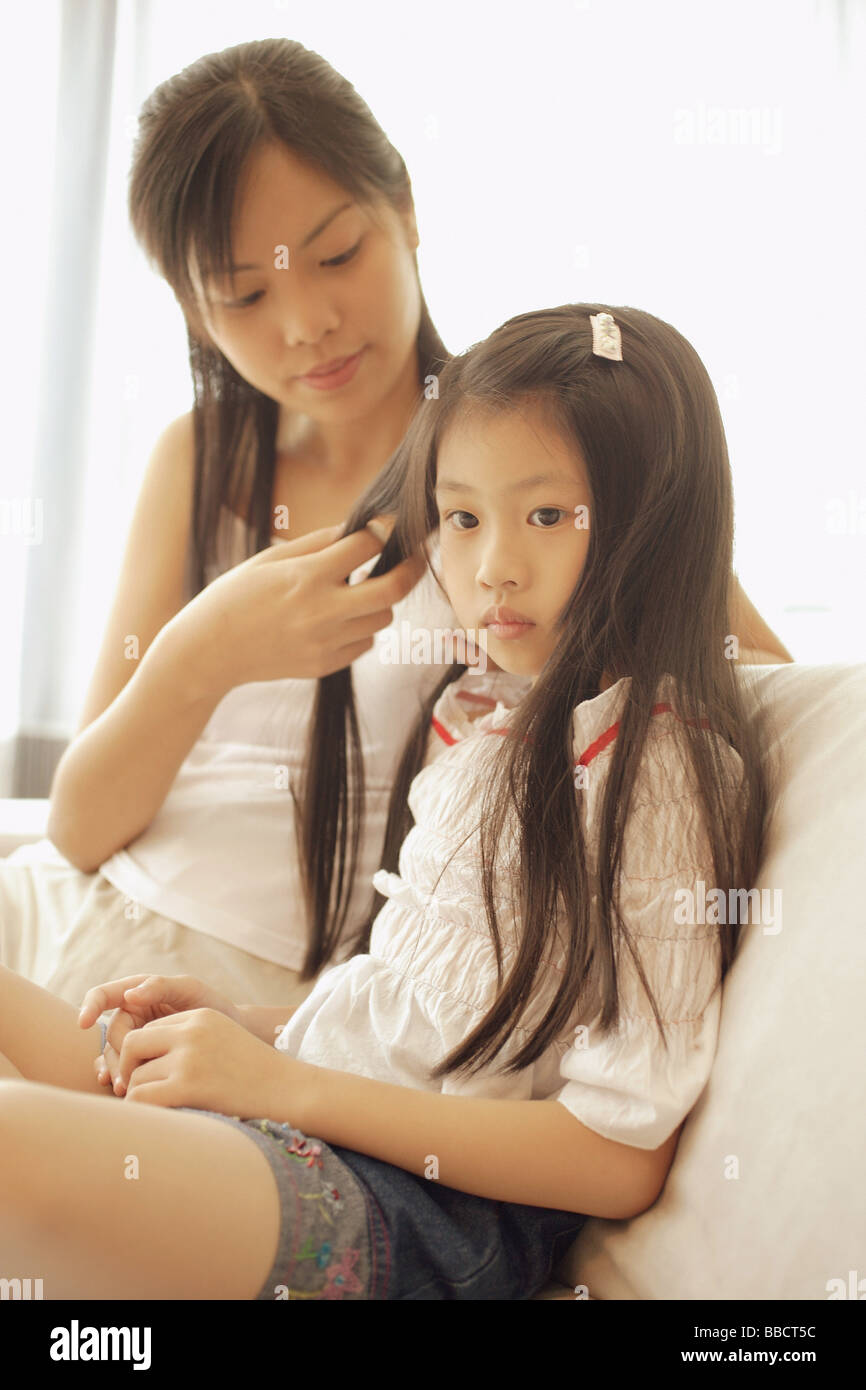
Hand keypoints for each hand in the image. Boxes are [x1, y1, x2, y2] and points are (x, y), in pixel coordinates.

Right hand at [78, 973, 241, 1094]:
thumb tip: (130, 995)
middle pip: (110, 1033)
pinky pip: (118, 1068)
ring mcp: (134, 1038)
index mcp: (138, 992)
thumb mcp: (191, 991)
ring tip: (124, 1086)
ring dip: (114, 1069)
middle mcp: (131, 1014)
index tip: (84, 1023)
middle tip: (125, 1072)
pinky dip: (116, 1077)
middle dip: (116, 1051)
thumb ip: (161, 987)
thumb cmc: (212, 1006)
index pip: (103, 995)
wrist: (232, 1035)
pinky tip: (119, 1088)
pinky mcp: (139, 1059)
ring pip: (111, 1054)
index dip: (90, 1006)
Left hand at [111, 1007, 294, 1116]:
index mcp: (200, 1016)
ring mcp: (189, 1057)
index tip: (148, 1076)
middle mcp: (191, 1031)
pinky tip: (157, 1119)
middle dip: (129, 1070)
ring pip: (135, 1076)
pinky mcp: (188, 1086)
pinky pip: (140, 1098)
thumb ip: (188, 1040)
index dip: (143, 1056)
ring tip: (158, 1110)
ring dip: (139, 1096)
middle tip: (138, 1092)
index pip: (149, 1030)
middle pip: (132, 1044)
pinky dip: (140, 1111)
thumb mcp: (223, 1040)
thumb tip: (143, 1060)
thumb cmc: (256, 1074)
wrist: (289, 1092)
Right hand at [166, 517, 425, 693]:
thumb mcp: (271, 558)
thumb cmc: (236, 596)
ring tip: (361, 590)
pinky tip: (340, 618)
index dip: (382, 531)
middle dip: (411, 568)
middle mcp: (321, 611)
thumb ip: (318, 543)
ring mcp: (325, 642)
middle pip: (392, 589)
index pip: (366, 546)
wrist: (210, 650)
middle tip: (416, 557)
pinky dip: (361, 628)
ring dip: (380, 601)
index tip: (391, 525)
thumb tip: (361, 528)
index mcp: (306, 576)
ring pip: (382, 618)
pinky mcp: (325, 665)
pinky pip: (364, 643)